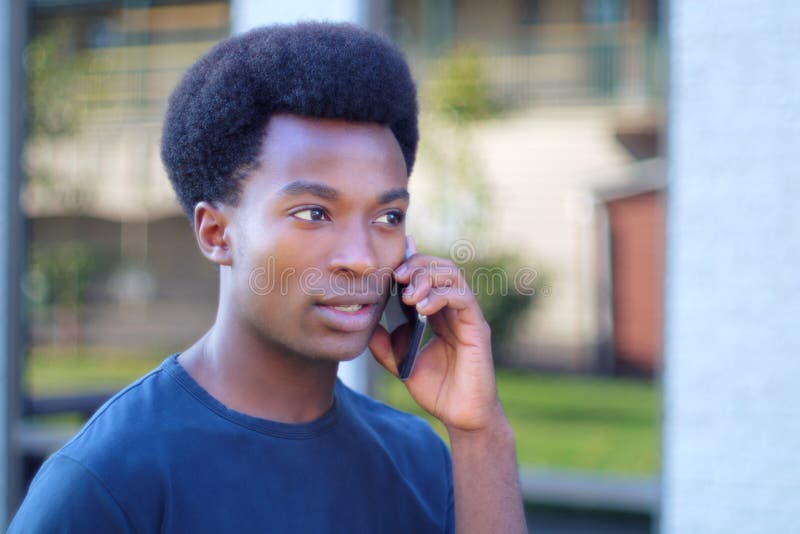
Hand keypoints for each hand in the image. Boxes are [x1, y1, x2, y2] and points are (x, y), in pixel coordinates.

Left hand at [368, 237, 501, 432]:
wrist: (460, 416)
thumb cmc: (436, 390)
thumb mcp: (401, 363)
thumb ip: (385, 344)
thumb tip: (366, 324)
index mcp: (438, 313)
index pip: (427, 274)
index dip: (409, 264)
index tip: (388, 268)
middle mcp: (455, 310)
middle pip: (441, 266)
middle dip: (417, 265)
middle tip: (396, 277)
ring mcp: (468, 317)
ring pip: (453, 275)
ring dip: (428, 277)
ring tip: (408, 295)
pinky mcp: (477, 328)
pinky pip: (463, 298)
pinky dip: (441, 296)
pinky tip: (422, 308)